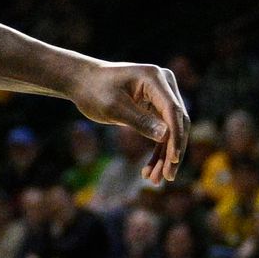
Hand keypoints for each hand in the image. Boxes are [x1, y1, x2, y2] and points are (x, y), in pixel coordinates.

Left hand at [69, 60, 188, 181]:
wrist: (81, 82)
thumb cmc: (94, 90)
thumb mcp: (113, 107)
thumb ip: (140, 121)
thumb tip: (167, 137)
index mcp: (154, 78)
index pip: (172, 111)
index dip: (176, 137)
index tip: (173, 160)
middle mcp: (164, 85)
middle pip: (177, 123)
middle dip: (171, 152)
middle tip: (166, 177)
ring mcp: (162, 96)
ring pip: (172, 132)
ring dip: (165, 156)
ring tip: (155, 180)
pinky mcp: (157, 108)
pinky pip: (163, 133)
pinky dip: (157, 152)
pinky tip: (149, 171)